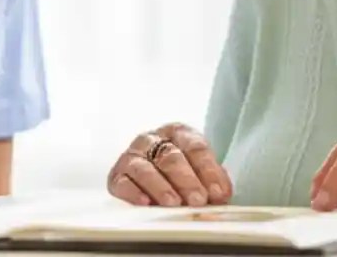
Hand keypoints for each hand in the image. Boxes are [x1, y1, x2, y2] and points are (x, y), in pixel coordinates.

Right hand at [107, 123, 233, 206]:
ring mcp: (132, 156)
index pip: (195, 147)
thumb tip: (220, 196)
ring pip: (145, 168)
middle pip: (170, 157)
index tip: (218, 193)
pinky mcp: (116, 175)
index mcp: (178, 132)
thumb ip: (212, 181)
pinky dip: (134, 193)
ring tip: (174, 203)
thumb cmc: (183, 173)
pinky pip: (123, 182)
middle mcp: (152, 140)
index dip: (208, 170)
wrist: (153, 174)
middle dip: (186, 180)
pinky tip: (146, 203)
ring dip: (161, 187)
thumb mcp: (201, 171)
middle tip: (198, 200)